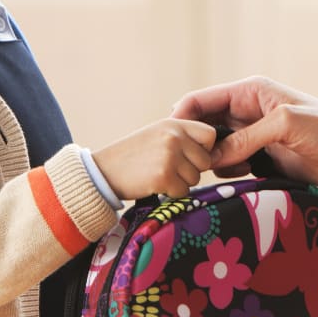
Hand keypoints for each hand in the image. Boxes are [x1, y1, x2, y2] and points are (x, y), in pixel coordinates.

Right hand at [91, 119, 217, 200]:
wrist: (103, 170)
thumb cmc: (132, 155)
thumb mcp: (157, 134)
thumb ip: (182, 137)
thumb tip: (214, 150)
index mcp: (174, 124)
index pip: (210, 135)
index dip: (204, 149)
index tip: (188, 156)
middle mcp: (174, 137)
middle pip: (205, 161)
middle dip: (192, 170)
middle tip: (169, 169)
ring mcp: (169, 156)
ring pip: (195, 178)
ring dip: (181, 182)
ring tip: (159, 175)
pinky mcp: (164, 176)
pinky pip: (183, 191)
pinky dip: (171, 193)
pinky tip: (154, 184)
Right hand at [171, 76, 317, 191]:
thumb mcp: (285, 126)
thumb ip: (246, 139)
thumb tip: (211, 157)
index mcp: (251, 92)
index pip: (201, 100)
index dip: (181, 118)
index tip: (169, 143)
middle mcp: (248, 112)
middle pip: (204, 126)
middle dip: (192, 144)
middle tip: (181, 167)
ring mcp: (255, 138)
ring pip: (216, 149)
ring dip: (208, 163)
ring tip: (203, 178)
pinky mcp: (263, 160)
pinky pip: (232, 167)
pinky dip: (224, 175)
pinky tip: (225, 185)